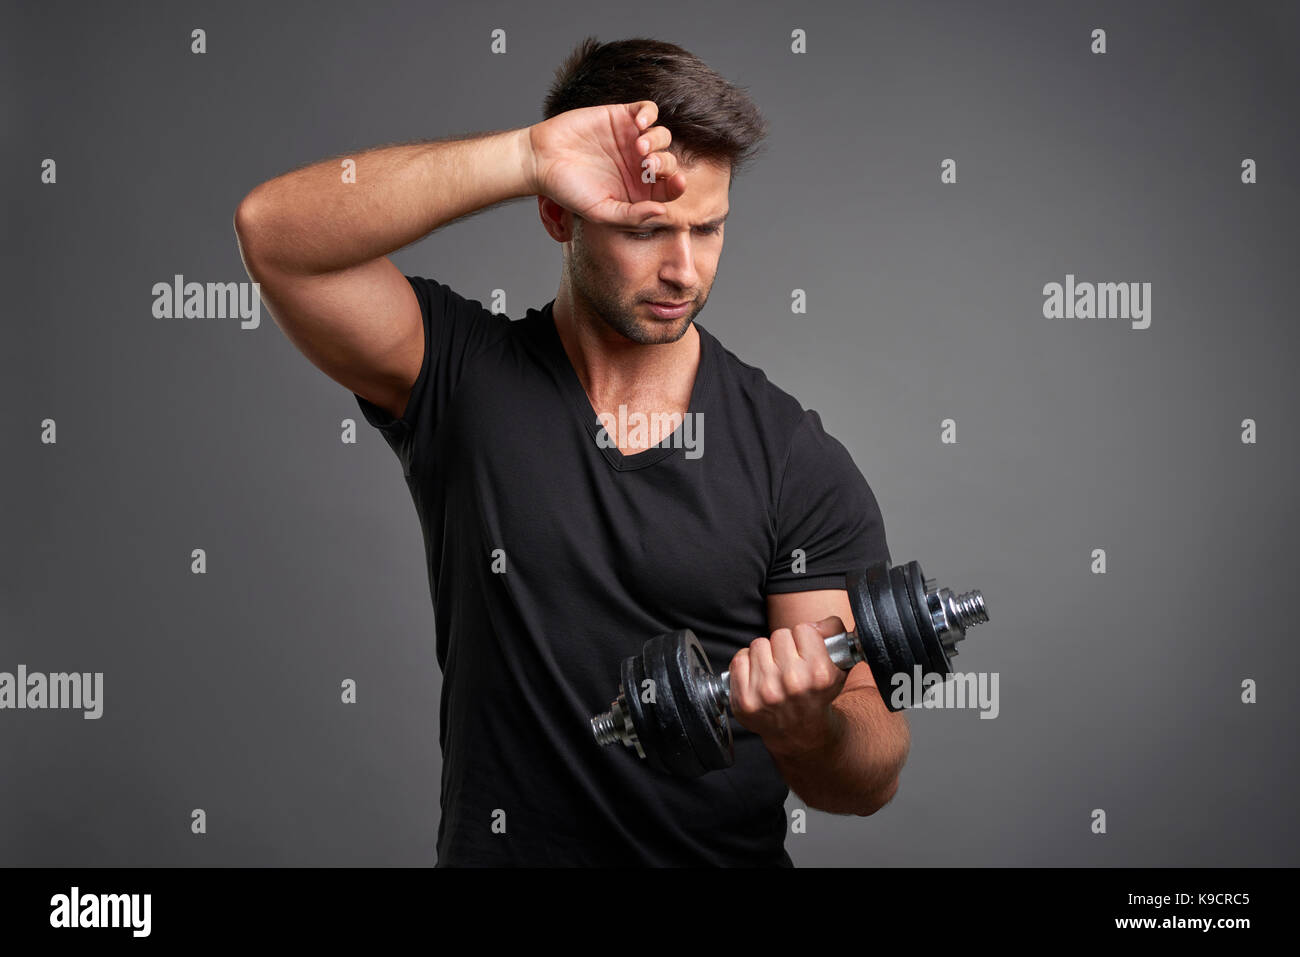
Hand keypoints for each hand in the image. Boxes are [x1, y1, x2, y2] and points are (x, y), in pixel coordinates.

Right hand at [526, 99, 687, 225]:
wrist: (542, 160)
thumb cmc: (569, 191)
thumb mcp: (601, 213)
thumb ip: (632, 216)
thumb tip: (662, 212)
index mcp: (638, 190)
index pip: (669, 188)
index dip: (678, 186)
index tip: (678, 183)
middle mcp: (638, 165)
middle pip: (669, 161)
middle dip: (666, 163)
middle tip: (649, 165)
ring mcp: (631, 140)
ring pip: (663, 135)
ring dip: (658, 141)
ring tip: (639, 147)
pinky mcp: (620, 117)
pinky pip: (648, 110)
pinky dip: (649, 114)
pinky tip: (639, 124)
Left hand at [728, 617, 848, 756]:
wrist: (800, 733)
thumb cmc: (817, 694)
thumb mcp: (838, 665)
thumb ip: (834, 632)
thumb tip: (815, 624)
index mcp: (818, 673)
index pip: (803, 629)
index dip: (805, 639)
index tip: (806, 653)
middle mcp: (792, 683)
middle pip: (779, 635)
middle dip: (784, 647)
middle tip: (789, 664)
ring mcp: (766, 693)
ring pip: (758, 645)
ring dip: (765, 654)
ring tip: (774, 671)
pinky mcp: (744, 701)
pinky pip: (739, 660)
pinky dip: (746, 664)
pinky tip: (758, 677)